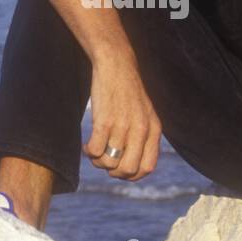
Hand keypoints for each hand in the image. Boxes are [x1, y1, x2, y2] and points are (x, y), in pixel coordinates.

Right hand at [85, 49, 162, 181]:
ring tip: (95, 149)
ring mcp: (122, 126)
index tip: (121, 169)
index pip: (147, 168)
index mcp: (153, 130)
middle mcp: (141, 130)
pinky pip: (95, 151)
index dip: (133, 175)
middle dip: (114, 172)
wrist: (116, 65)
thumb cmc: (128, 92)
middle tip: (106, 161)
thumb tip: (133, 168)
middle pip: (128, 170)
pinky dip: (89, 152)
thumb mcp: (145, 114)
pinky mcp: (104, 121)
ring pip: (109, 163)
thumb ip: (144, 138)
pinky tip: (87, 144)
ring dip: (98, 161)